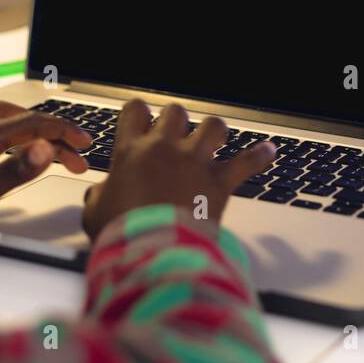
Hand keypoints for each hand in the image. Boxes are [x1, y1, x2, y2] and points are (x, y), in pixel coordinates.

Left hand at [0, 97, 90, 244]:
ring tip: (49, 145)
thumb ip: (13, 171)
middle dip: (54, 135)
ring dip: (31, 126)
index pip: (32, 124)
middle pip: (22, 119)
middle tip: (75, 158)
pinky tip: (0, 118)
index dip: (63, 132)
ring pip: (3, 114)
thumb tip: (45, 149)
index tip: (84, 144)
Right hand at [82, 100, 276, 241]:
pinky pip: (246, 162)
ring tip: (215, 140)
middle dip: (178, 120)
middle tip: (178, 135)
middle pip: (175, 111)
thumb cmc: (121, 234)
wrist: (151, 252)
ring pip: (212, 125)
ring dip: (214, 131)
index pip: (135, 111)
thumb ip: (98, 197)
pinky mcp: (218, 182)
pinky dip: (259, 156)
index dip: (140, 112)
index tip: (144, 119)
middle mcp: (163, 149)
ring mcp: (193, 162)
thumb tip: (100, 195)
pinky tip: (269, 151)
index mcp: (130, 152)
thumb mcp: (95, 214)